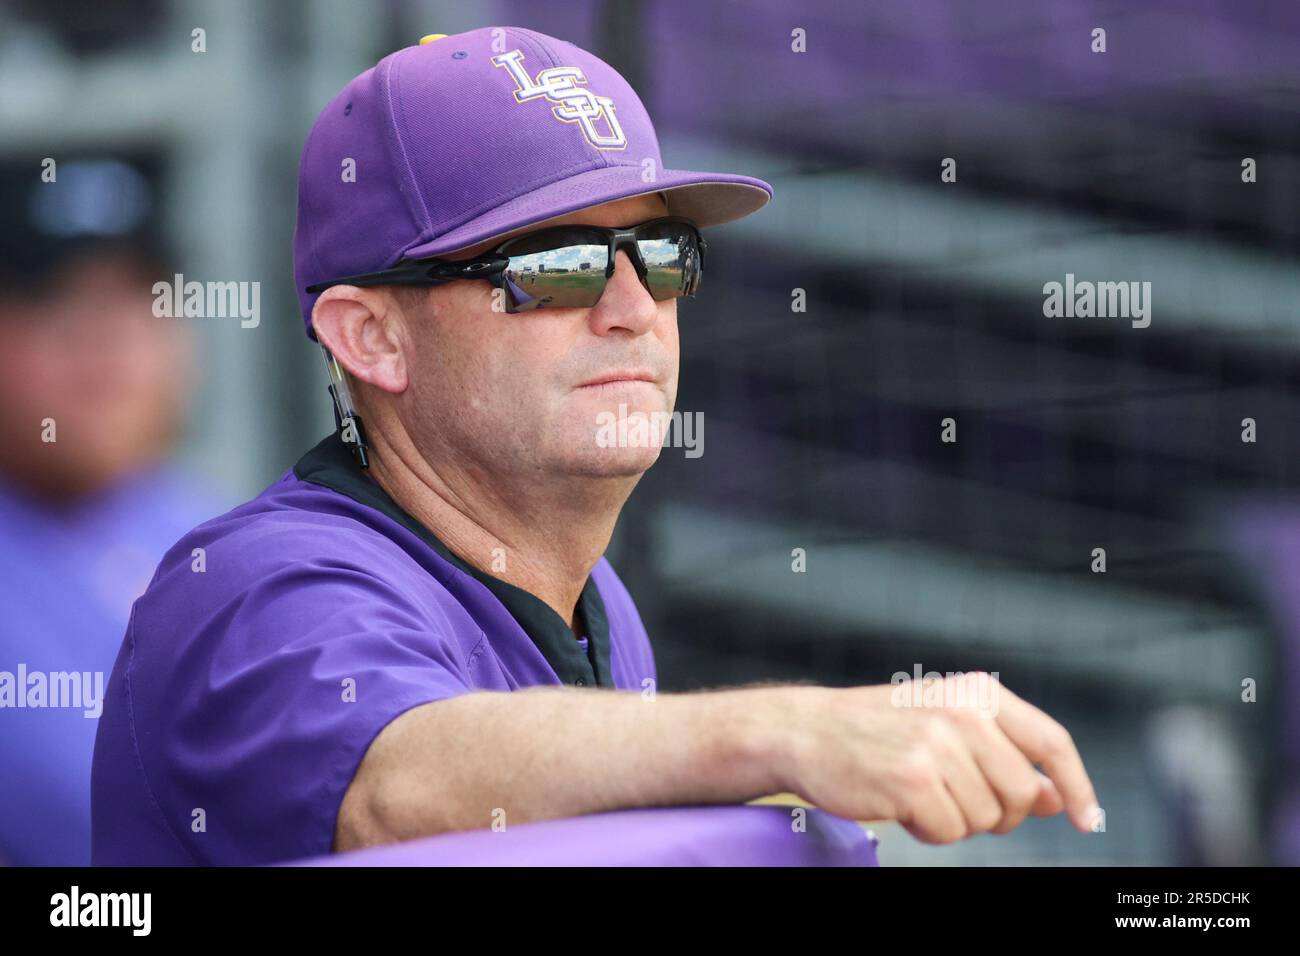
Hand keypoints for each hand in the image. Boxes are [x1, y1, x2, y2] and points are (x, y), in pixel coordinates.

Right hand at [773, 673, 1099, 843]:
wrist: (806, 730)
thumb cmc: (879, 731)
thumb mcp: (948, 728)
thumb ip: (1005, 757)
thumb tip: (1057, 798)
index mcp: (978, 693)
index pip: (1052, 741)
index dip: (1077, 785)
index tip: (1089, 820)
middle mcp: (963, 711)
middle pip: (1021, 793)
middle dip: (997, 813)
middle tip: (953, 798)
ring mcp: (938, 743)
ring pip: (985, 818)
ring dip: (954, 820)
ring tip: (916, 791)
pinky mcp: (913, 778)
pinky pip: (949, 832)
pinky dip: (927, 830)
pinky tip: (900, 803)